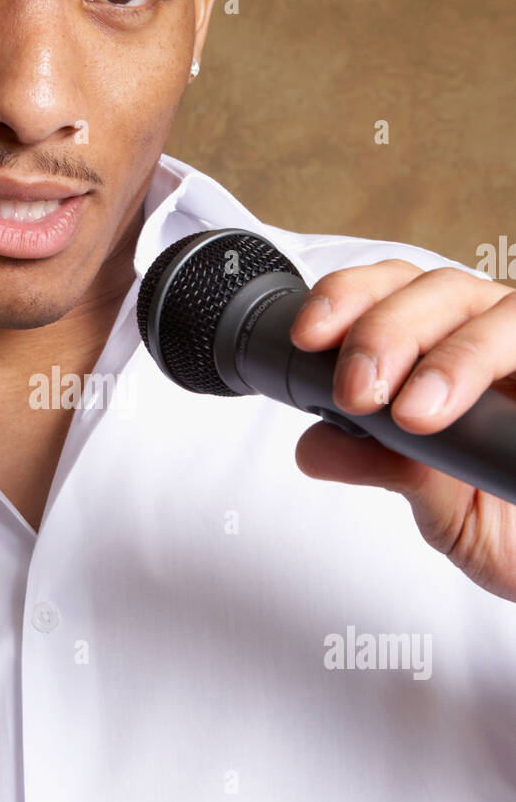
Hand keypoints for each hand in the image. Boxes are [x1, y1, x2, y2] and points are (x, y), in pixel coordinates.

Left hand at [289, 259, 515, 601]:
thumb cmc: (500, 514)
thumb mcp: (431, 499)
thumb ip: (378, 464)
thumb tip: (315, 446)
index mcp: (443, 340)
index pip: (392, 287)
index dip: (348, 298)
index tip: (307, 338)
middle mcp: (494, 333)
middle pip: (441, 291)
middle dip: (386, 333)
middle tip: (357, 392)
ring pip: (505, 315)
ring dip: (454, 358)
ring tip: (415, 416)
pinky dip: (505, 370)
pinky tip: (498, 418)